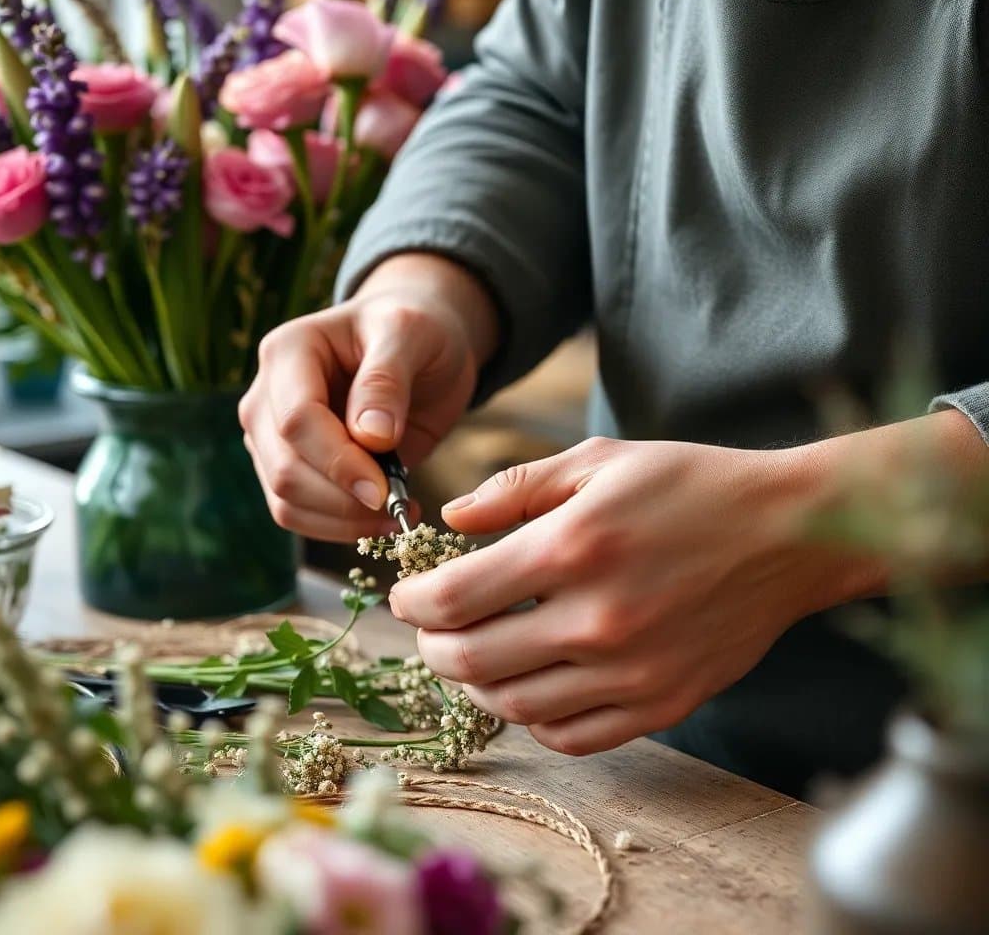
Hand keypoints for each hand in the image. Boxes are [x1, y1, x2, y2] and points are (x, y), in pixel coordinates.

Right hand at [239, 253, 498, 541]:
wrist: (416, 345)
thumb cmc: (413, 330)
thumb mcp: (411, 334)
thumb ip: (387, 380)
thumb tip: (371, 437)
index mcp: (288, 351)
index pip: (296, 420)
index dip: (338, 462)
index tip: (385, 489)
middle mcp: (266, 396)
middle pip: (284, 469)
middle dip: (342, 500)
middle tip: (400, 507)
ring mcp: (271, 436)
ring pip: (285, 500)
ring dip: (342, 521)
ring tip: (400, 512)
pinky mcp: (289, 468)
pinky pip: (299, 513)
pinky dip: (340, 527)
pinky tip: (384, 516)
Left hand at [389, 435, 889, 755]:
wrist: (788, 533)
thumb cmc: (689, 485)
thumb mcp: (598, 459)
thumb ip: (514, 487)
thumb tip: (448, 517)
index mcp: (572, 547)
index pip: (454, 597)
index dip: (412, 602)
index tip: (407, 596)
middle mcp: (596, 618)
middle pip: (472, 660)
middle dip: (431, 645)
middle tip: (430, 628)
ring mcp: (631, 671)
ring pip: (514, 705)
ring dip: (475, 683)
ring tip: (474, 653)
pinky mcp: (662, 704)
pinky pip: (570, 735)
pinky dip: (532, 716)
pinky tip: (529, 684)